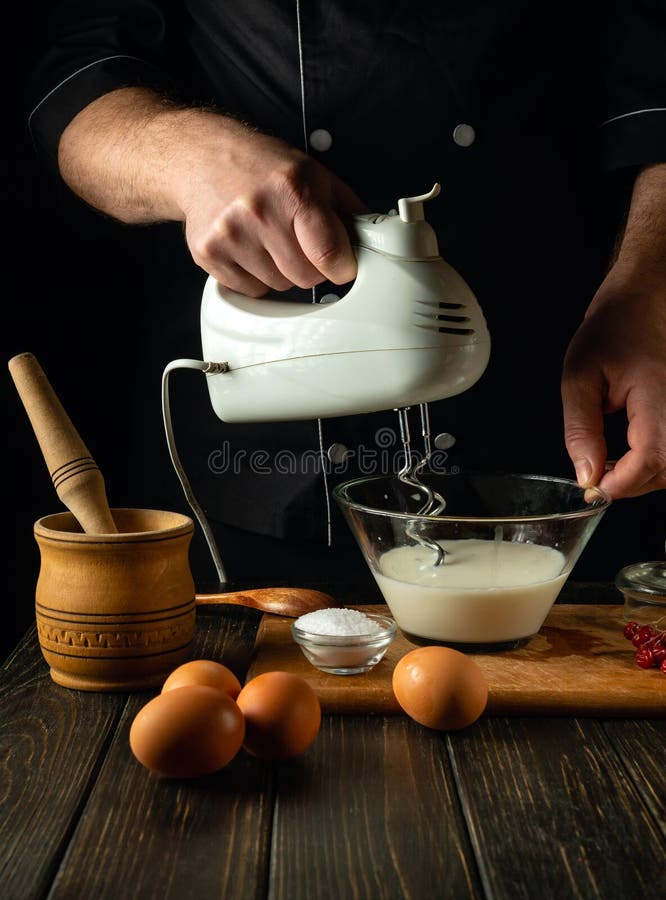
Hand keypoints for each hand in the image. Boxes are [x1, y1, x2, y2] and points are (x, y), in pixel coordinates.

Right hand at [57, 88, 367, 297]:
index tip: (340, 262)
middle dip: (310, 266)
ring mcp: (230, 235)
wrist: (200, 158)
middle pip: (306, 278)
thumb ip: (348, 209)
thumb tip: (378, 241)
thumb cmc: (262, 166)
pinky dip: (255, 277)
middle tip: (298, 242)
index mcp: (294, 190)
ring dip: (281, 271)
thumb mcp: (313, 173)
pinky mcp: (208, 254)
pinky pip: (250, 290)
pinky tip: (249, 247)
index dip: (342, 266)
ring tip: (269, 239)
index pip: (330, 255)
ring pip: (279, 287)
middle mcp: (260, 212)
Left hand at [561, 270, 665, 497]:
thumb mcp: (580, 376)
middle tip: (595, 472)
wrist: (648, 296)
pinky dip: (656, 460)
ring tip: (610, 460)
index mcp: (660, 405)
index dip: (614, 485)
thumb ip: (581, 430)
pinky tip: (631, 451)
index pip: (645, 469)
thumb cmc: (616, 326)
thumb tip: (586, 473)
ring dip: (643, 474)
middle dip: (628, 483)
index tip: (589, 485)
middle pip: (664, 475)